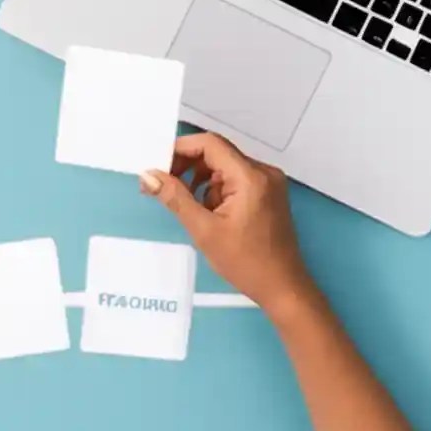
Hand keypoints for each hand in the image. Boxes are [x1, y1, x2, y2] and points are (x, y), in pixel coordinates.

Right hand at [140, 132, 315, 312]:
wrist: (282, 287)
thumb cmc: (245, 262)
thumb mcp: (204, 230)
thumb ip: (175, 198)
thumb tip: (148, 176)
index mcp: (250, 176)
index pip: (210, 144)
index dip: (180, 149)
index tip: (157, 167)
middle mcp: (263, 171)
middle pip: (217, 153)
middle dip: (188, 166)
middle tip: (163, 186)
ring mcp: (268, 182)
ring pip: (225, 167)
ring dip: (201, 180)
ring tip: (187, 206)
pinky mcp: (268, 194)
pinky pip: (235, 180)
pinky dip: (216, 190)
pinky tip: (208, 212)